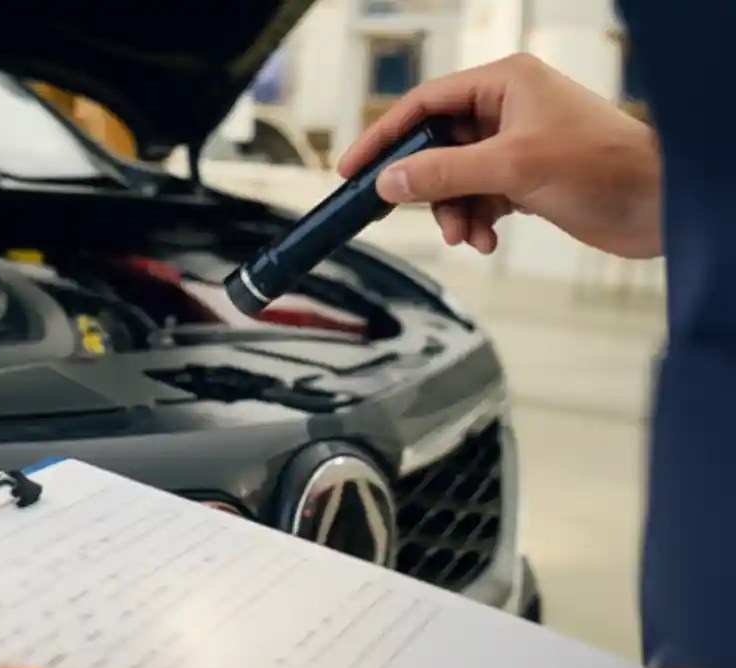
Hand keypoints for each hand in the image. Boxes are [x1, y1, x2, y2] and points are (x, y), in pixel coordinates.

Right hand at [338, 53, 661, 258]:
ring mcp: (516, 144)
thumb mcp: (510, 168)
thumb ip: (442, 174)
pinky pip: (479, 198)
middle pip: (436, 146)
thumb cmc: (604, 166)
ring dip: (453, 211)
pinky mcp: (526, 178)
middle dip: (426, 187)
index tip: (353, 167)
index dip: (384, 136)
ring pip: (455, 178)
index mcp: (504, 83)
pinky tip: (487, 238)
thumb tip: (390, 180)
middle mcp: (507, 109)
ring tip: (466, 235)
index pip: (424, 104)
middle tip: (405, 211)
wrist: (658, 205)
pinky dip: (476, 221)